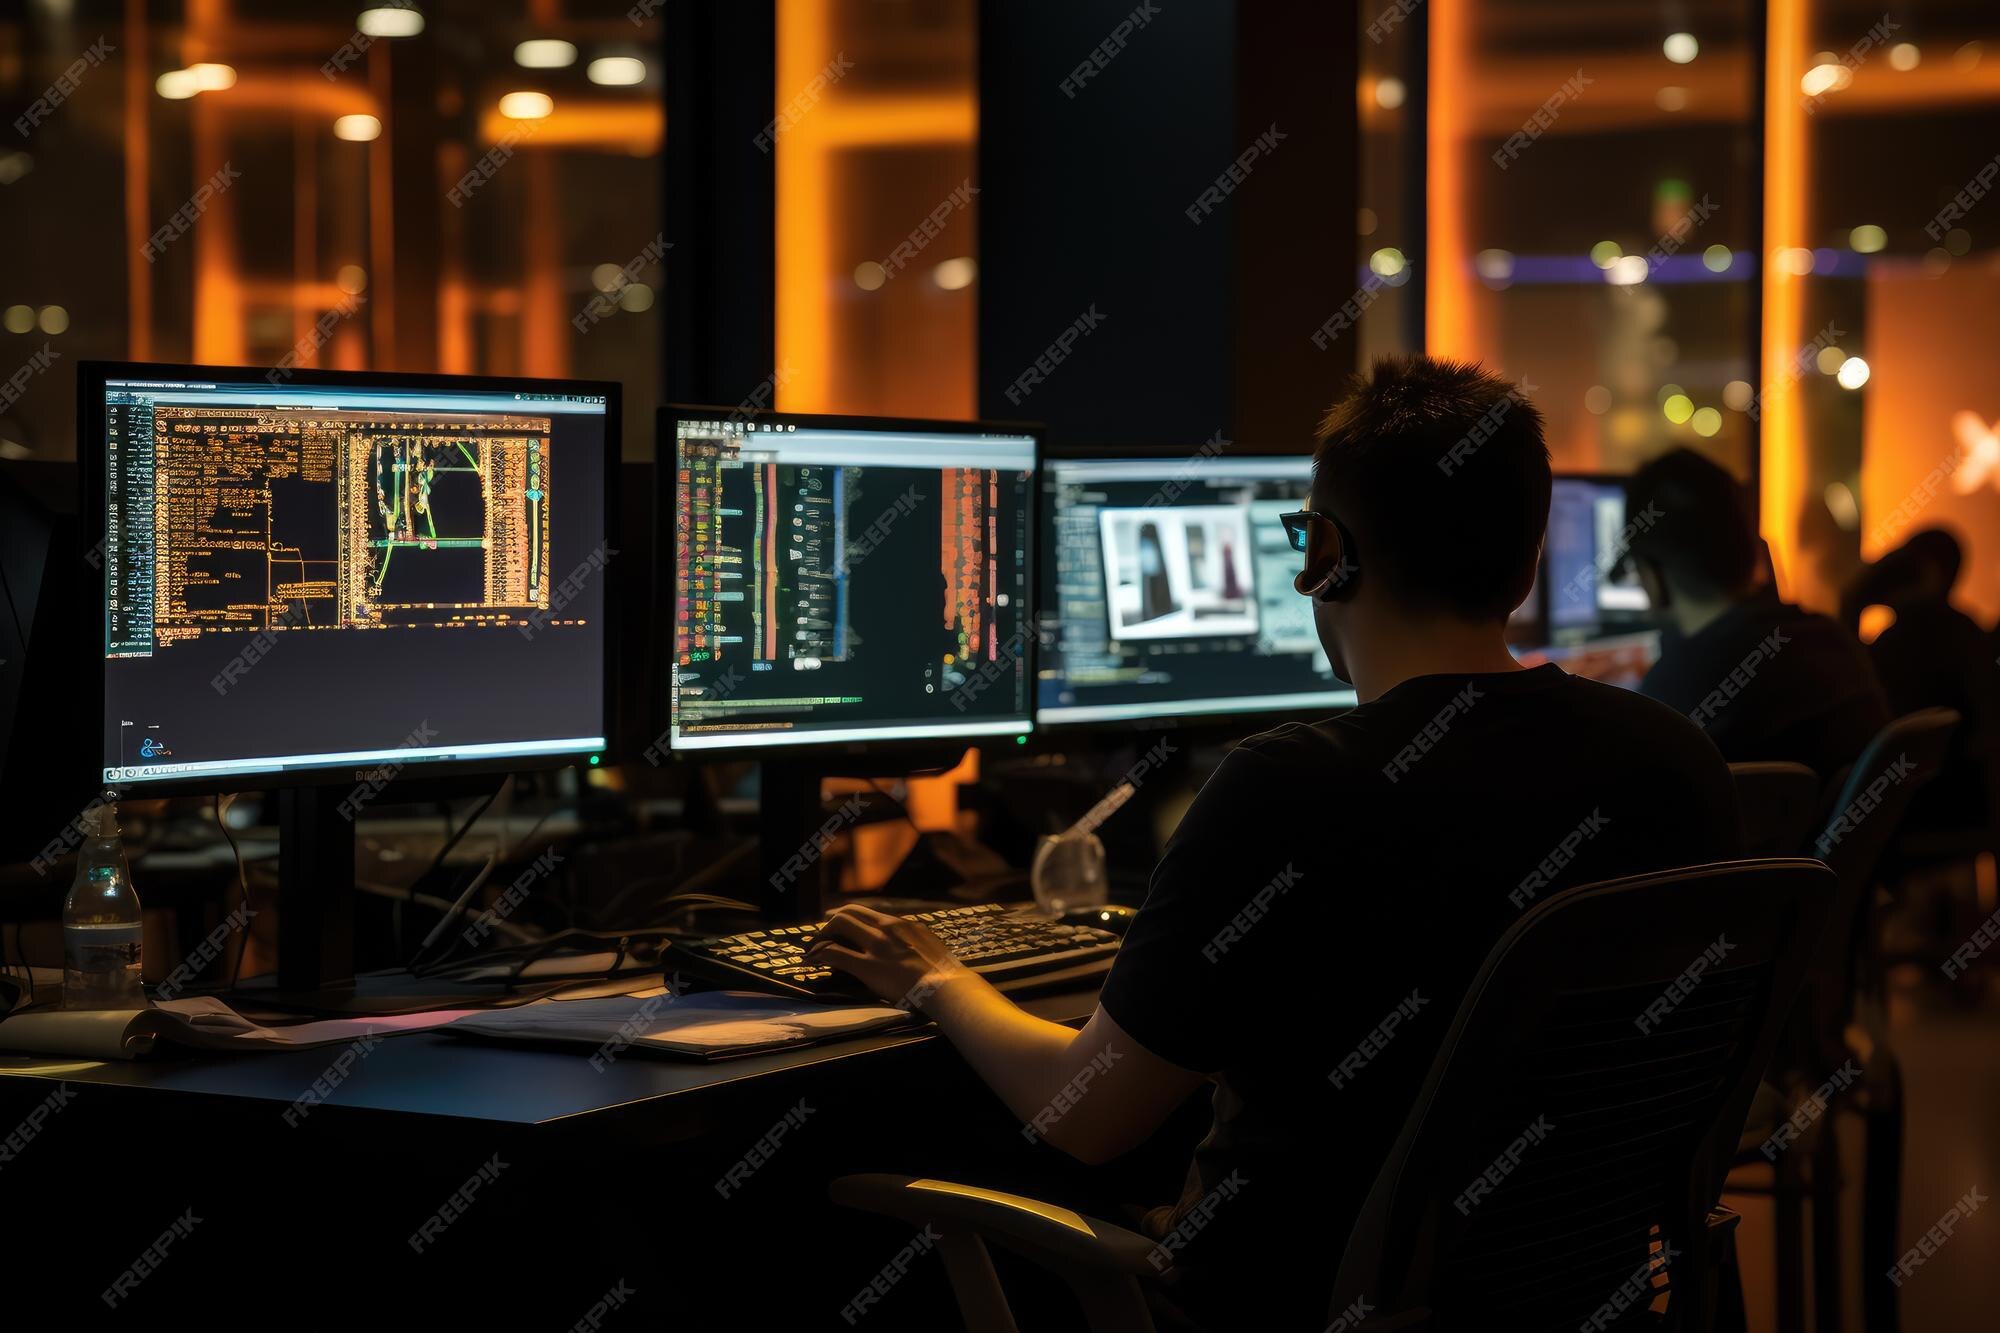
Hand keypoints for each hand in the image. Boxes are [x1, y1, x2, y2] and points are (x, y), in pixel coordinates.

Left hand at [804, 904, 968, 1006]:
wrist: (948, 988)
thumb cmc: (944, 974)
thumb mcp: (929, 946)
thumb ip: (913, 940)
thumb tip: (908, 944)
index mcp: (903, 924)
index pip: (868, 913)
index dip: (849, 918)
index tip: (841, 926)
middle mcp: (888, 928)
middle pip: (850, 913)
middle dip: (832, 922)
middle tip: (822, 934)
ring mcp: (877, 946)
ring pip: (840, 925)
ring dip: (822, 935)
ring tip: (814, 947)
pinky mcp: (868, 966)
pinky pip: (835, 953)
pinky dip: (820, 953)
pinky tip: (813, 959)